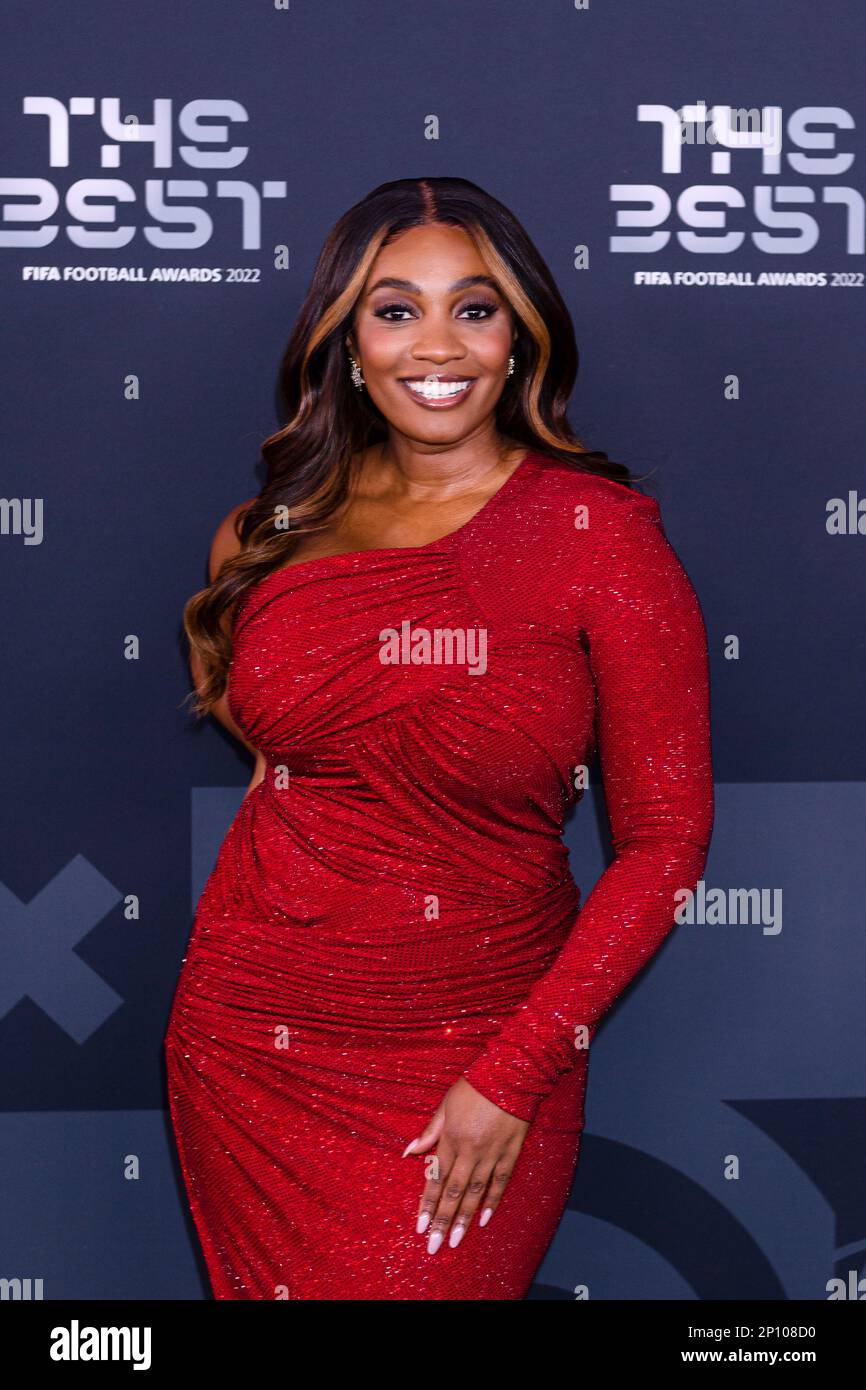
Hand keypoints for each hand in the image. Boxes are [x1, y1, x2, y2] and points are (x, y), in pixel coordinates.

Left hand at [402, 1077, 528, 1253]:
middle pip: (453, 1192)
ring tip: (455, 1240)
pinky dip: (492, 1201)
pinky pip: (500, 1182)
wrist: (511, 1075)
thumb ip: (430, 1131)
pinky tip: (484, 1220)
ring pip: (475, 1192)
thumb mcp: (446, 1104)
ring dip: (465, 1219)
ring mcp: (491, 1154)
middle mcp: (469, 1151)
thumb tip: (409, 1151)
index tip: (419, 1227)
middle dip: (442, 1220)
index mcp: (451, 1139)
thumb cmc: (474, 1087)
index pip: (436, 1178)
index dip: (427, 1204)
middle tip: (433, 1246)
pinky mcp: (510, 1153)